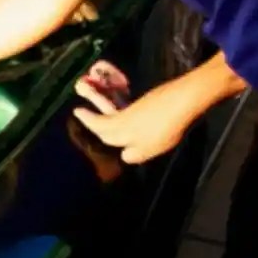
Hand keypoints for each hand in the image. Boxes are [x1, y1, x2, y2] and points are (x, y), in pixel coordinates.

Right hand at [73, 77, 203, 164]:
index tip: (78, 119)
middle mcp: (122, 118)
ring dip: (102, 111)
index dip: (91, 128)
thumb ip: (134, 154)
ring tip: (96, 112)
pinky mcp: (146, 102)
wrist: (179, 101)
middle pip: (103, 121)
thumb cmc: (162, 129)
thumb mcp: (149, 149)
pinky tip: (128, 115)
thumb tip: (125, 156)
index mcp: (119, 131)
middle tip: (79, 112)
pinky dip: (121, 113)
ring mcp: (134, 109)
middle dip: (90, 119)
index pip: (102, 133)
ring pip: (114, 114)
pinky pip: (128, 110)